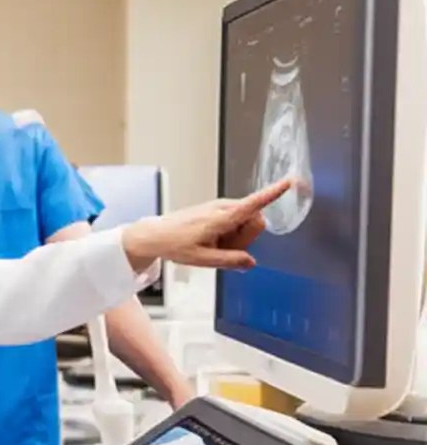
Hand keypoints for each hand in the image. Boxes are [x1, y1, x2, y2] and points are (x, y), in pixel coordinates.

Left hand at [121, 178, 292, 270]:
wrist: (155, 234)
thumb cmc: (175, 244)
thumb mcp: (202, 259)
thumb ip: (229, 261)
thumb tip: (251, 262)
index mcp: (222, 217)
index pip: (254, 203)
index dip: (273, 193)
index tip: (289, 181)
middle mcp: (223, 207)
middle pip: (256, 221)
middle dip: (246, 238)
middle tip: (222, 248)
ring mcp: (220, 208)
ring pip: (246, 223)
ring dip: (237, 238)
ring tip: (212, 245)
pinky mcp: (218, 211)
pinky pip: (236, 223)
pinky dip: (230, 235)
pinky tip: (212, 241)